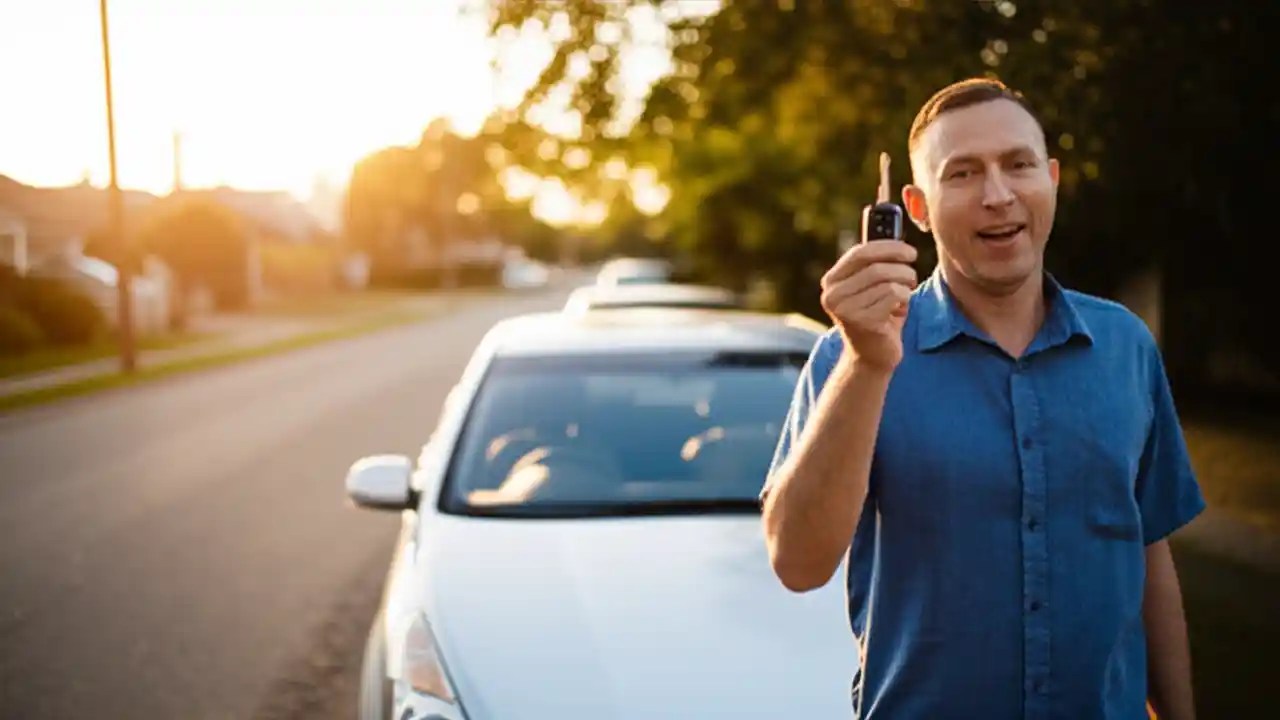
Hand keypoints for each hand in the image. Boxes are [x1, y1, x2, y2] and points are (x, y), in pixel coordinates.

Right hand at [819, 240, 917, 371]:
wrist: (872, 357)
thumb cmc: (877, 316)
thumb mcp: (871, 288)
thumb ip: (875, 264)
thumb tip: (893, 238)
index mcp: (831, 281)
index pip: (859, 253)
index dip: (888, 247)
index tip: (909, 251)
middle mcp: (832, 295)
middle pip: (876, 266)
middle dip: (902, 268)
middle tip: (912, 277)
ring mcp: (845, 309)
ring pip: (888, 280)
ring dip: (905, 284)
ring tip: (905, 294)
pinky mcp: (862, 321)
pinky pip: (894, 295)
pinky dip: (904, 299)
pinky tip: (898, 310)